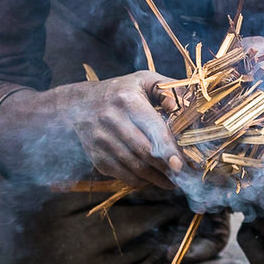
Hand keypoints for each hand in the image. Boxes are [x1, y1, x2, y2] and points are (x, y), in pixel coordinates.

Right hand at [68, 71, 183, 191]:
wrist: (79, 104)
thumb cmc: (120, 92)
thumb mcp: (143, 80)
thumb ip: (167, 90)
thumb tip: (182, 108)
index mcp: (127, 101)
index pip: (152, 130)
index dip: (168, 150)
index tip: (181, 164)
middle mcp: (112, 121)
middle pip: (144, 153)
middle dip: (166, 168)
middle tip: (183, 176)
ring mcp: (102, 142)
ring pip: (135, 168)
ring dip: (156, 179)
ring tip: (172, 182)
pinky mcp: (97, 157)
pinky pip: (123, 175)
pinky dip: (140, 181)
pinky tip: (152, 179)